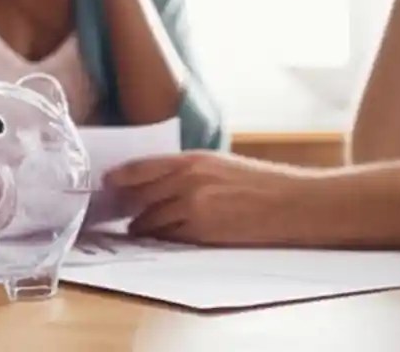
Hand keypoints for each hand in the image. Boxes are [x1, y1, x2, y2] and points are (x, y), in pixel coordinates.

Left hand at [106, 151, 311, 245]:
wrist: (292, 203)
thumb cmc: (262, 184)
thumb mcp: (221, 165)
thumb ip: (189, 171)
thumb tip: (157, 183)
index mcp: (193, 159)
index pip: (141, 166)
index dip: (119, 176)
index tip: (106, 182)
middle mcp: (187, 180)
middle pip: (139, 195)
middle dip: (124, 205)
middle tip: (114, 211)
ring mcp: (193, 207)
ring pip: (149, 220)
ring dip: (140, 226)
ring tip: (134, 229)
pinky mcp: (201, 232)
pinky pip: (168, 238)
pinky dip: (159, 240)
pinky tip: (156, 240)